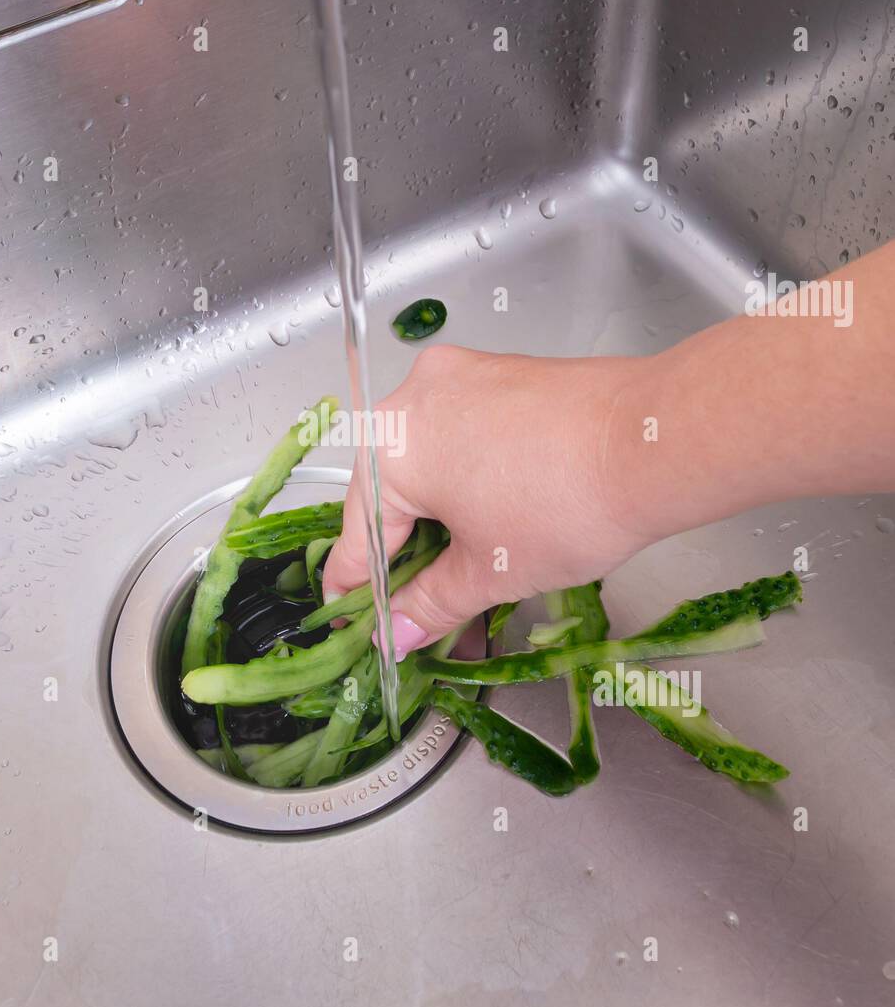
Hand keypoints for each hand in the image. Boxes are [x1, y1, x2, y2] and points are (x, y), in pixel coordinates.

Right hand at [322, 344, 652, 657]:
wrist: (654, 442)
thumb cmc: (566, 503)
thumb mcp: (488, 573)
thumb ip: (430, 605)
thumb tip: (398, 632)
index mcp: (390, 446)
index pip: (359, 532)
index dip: (356, 586)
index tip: (351, 614)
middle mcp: (415, 397)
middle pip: (393, 492)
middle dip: (410, 556)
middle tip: (420, 611)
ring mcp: (462, 378)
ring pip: (433, 462)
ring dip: (444, 521)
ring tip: (471, 578)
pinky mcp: (504, 374)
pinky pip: (467, 436)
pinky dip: (473, 481)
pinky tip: (498, 522)